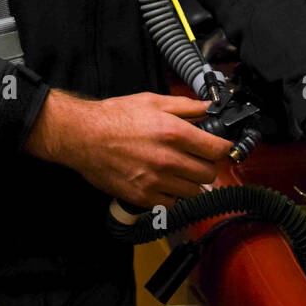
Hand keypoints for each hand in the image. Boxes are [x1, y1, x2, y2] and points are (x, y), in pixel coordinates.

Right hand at [23, 89, 233, 209]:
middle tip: (194, 157)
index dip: (222, 148)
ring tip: (177, 170)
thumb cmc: (114, 117)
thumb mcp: (152, 101)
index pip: (218, 149)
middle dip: (205, 165)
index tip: (219, 147)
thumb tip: (209, 108)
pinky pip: (172, 204)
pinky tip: (163, 182)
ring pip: (194, 191)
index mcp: (174, 132)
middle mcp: (168, 159)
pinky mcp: (143, 196)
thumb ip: (185, 106)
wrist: (83, 136)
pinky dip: (172, 196)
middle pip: (209, 173)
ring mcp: (156, 180)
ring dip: (190, 182)